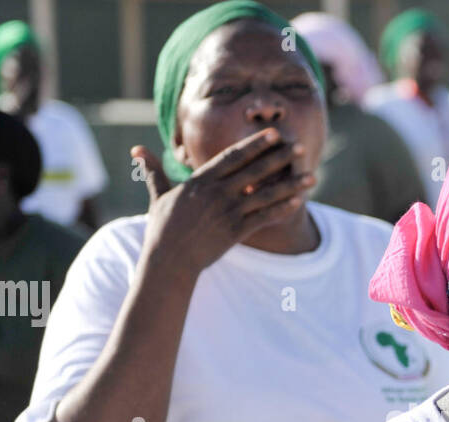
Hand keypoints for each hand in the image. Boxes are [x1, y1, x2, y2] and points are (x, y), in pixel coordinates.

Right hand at [131, 129, 316, 275]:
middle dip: (279, 157)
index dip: (255, 144)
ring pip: (265, 194)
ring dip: (291, 184)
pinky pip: (264, 217)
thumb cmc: (162, 228)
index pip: (233, 156)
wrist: (168, 261)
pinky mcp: (235, 231)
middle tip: (299, 146)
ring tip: (312, 175)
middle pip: (254, 170)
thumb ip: (153, 171)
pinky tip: (299, 202)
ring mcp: (227, 212)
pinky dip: (282, 209)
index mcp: (201, 181)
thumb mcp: (158, 196)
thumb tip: (136, 150)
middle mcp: (217, 193)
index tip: (273, 134)